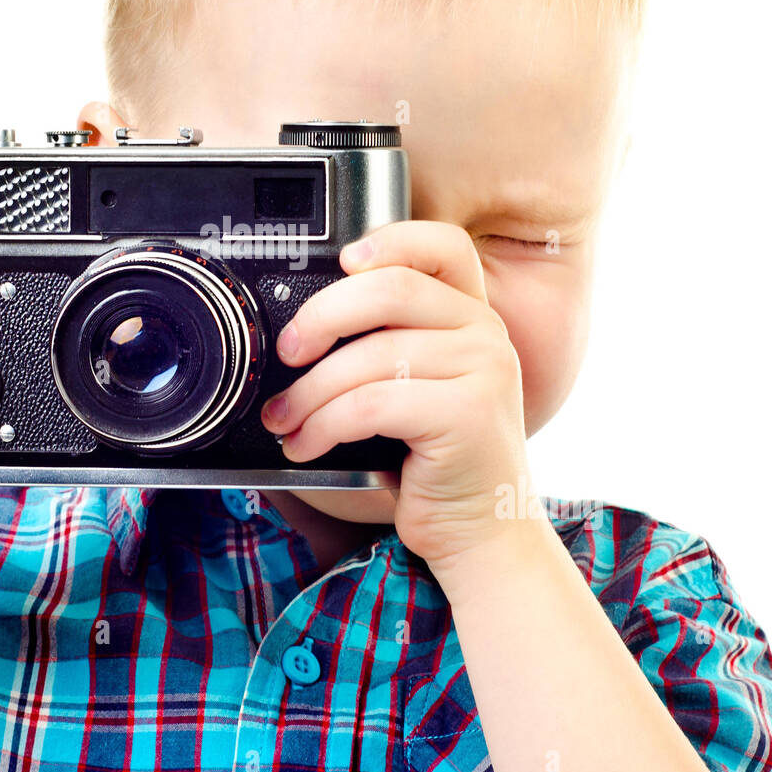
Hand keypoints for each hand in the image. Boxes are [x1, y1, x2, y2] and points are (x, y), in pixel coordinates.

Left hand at [259, 220, 538, 576]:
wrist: (481, 531)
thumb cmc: (433, 460)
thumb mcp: (411, 386)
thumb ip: (382, 343)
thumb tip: (300, 328)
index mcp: (472, 314)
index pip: (442, 245)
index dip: (389, 240)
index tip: (340, 262)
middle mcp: (486, 331)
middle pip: (389, 289)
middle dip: (321, 318)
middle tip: (286, 353)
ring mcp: (485, 369)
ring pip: (370, 356)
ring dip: (309, 392)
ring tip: (285, 419)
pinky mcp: (469, 413)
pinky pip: (371, 403)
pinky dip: (324, 425)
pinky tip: (308, 445)